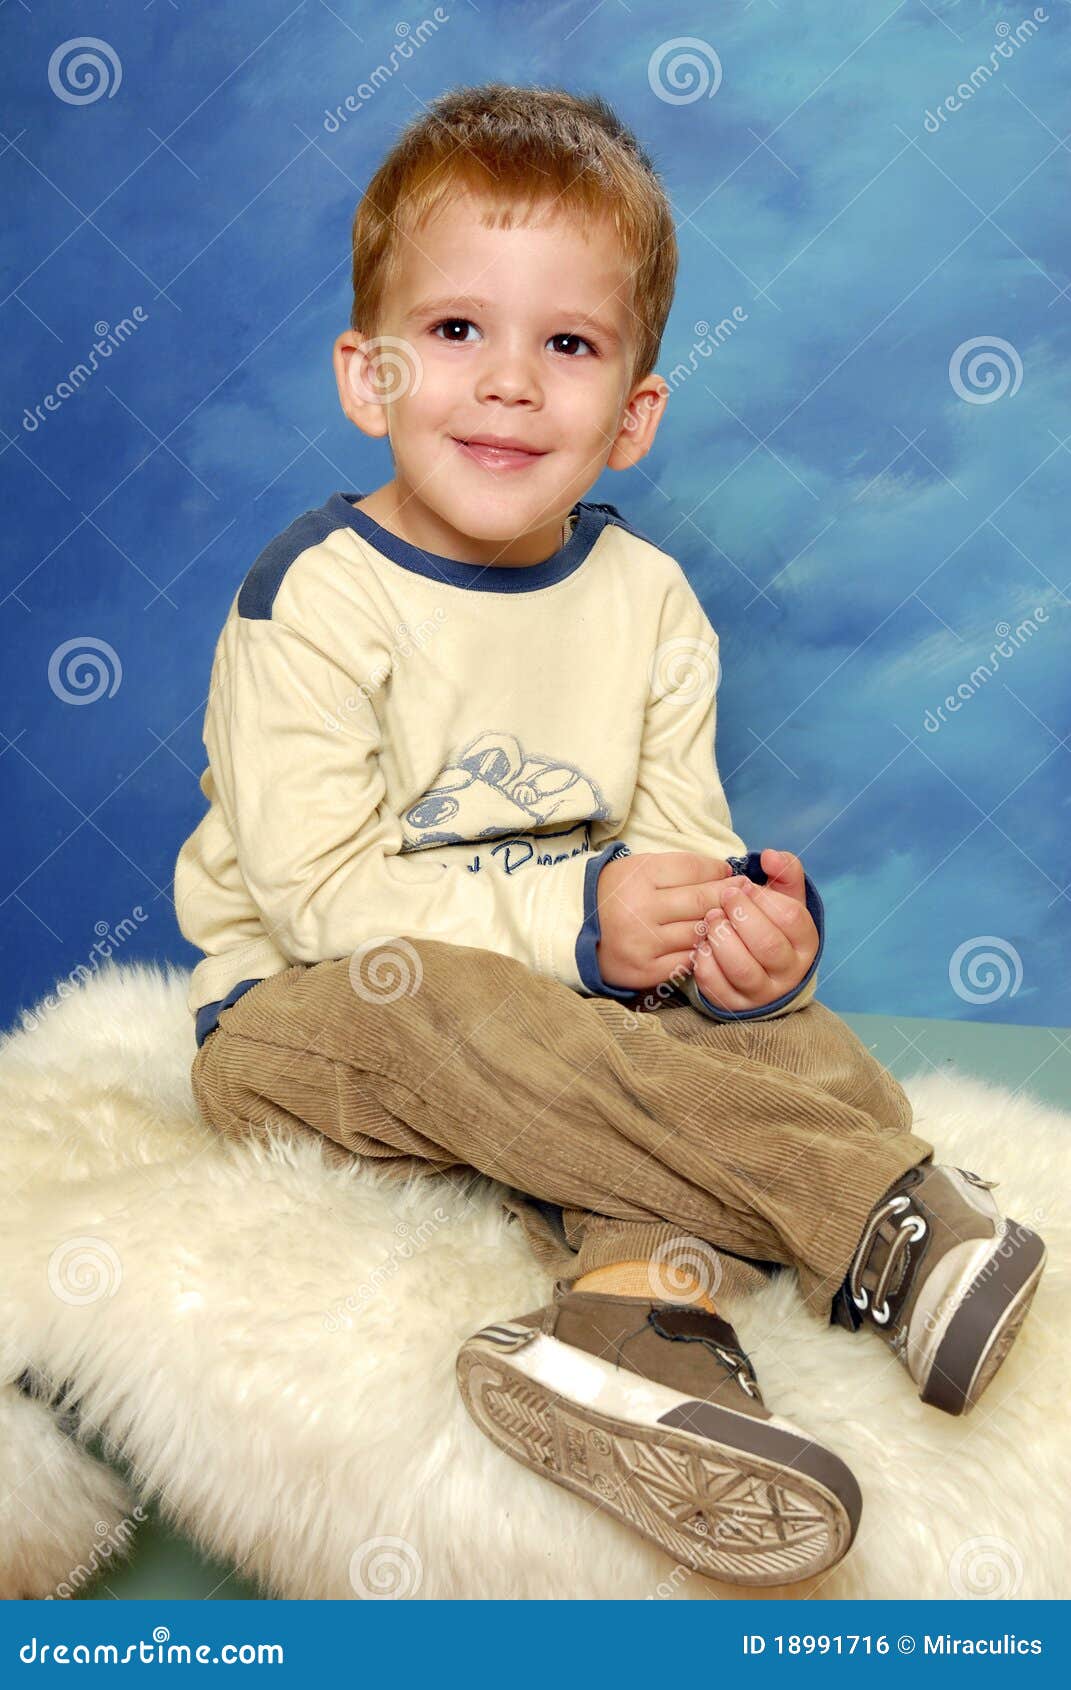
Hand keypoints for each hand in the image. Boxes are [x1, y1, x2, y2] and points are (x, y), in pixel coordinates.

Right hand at [595, 850, 733, 989]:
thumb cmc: (614, 894)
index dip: (719, 870)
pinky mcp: (645, 970)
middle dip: (729, 894)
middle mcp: (641, 909)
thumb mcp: (638, 868)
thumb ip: (678, 869)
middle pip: (702, 900)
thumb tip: (724, 872)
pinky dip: (701, 950)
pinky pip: (688, 959)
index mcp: (638, 876)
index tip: (731, 872)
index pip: (694, 869)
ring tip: (731, 918)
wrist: (574, 930)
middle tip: (745, 892)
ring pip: (700, 931)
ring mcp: (643, 943)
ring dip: (720, 924)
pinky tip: (708, 942)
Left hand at [690, 848, 817, 1011]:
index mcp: (805, 943)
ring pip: (742, 969)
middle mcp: (789, 972)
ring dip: (722, 939)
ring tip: (711, 919)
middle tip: (724, 899)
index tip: (744, 886)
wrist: (759, 965)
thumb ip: (784, 870)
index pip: (791, 918)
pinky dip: (705, 962)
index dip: (764, 898)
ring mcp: (763, 993)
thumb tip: (771, 855)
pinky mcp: (735, 1005)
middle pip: (767, 944)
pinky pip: (717, 987)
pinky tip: (702, 944)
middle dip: (741, 916)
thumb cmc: (769, 922)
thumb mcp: (784, 896)